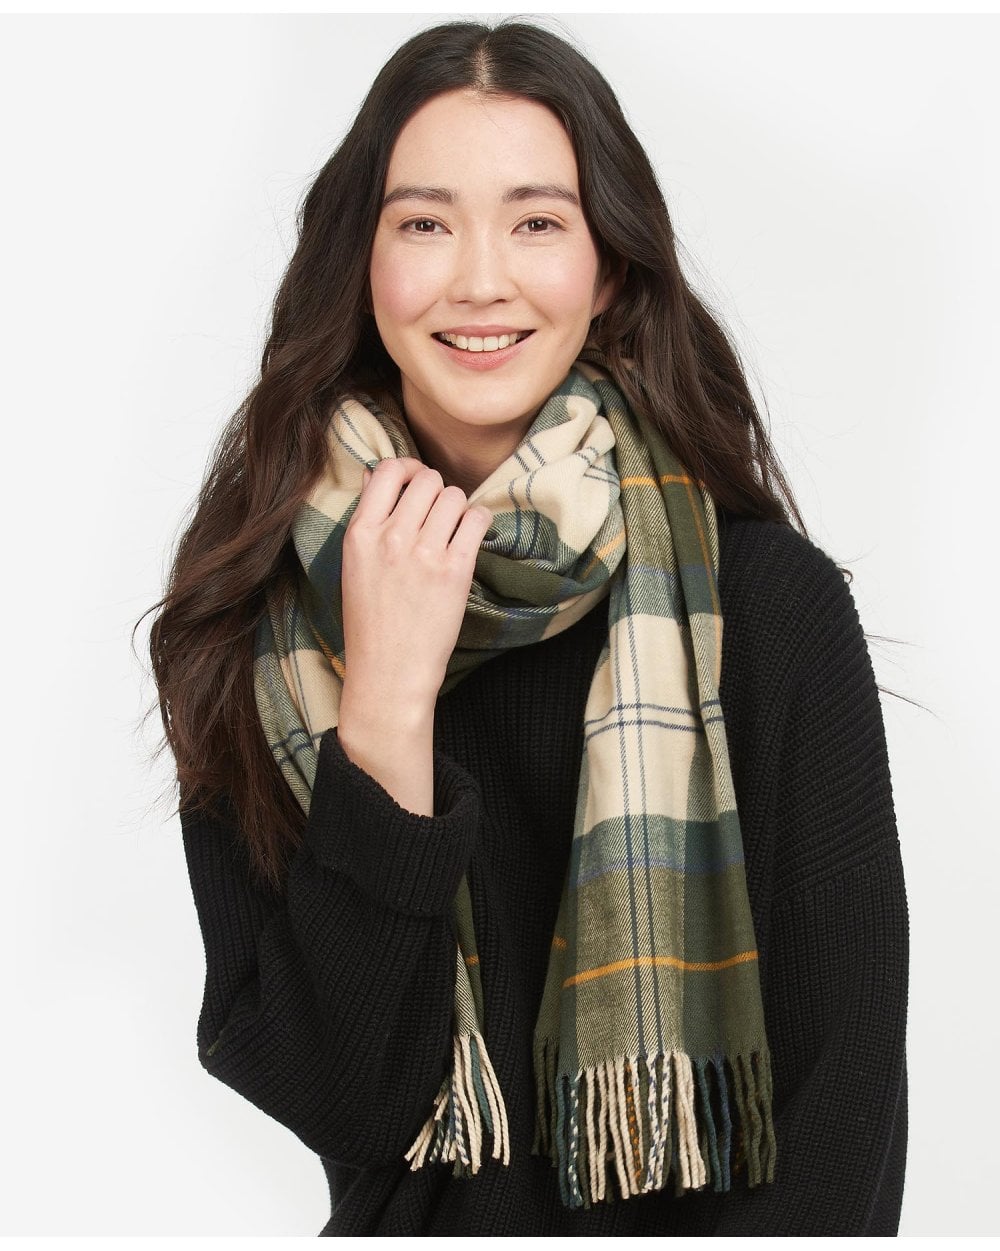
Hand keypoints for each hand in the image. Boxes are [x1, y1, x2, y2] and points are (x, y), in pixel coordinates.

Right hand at [340, 457, 492, 712]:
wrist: (389, 672)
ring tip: (453, 531)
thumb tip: (381, 475)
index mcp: (359, 533)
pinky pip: (477, 519)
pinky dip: (479, 521)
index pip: (388, 470)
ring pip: (454, 496)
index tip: (416, 484)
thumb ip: (369, 522)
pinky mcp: (455, 571)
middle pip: (427, 479)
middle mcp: (391, 537)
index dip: (408, 469)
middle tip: (438, 514)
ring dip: (458, 508)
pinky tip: (472, 536)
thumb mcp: (353, 566)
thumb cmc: (371, 623)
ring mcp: (424, 553)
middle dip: (436, 491)